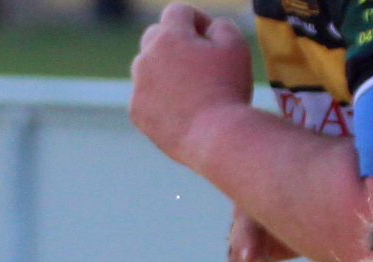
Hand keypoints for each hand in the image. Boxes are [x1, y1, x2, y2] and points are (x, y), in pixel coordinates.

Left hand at [130, 1, 256, 165]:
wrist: (216, 138)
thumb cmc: (229, 90)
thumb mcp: (236, 47)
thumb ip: (220, 25)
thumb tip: (207, 27)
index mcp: (170, 36)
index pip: (177, 11)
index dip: (197, 20)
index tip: (209, 38)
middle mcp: (147, 57)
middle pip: (155, 35)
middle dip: (175, 41)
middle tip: (197, 61)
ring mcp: (138, 86)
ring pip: (147, 66)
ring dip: (164, 69)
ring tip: (189, 88)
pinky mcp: (136, 111)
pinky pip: (145, 96)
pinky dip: (159, 98)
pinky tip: (181, 110)